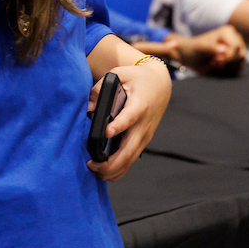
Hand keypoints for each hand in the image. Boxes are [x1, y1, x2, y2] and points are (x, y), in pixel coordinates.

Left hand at [85, 59, 171, 180]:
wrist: (160, 85)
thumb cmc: (137, 78)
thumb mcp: (119, 74)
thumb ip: (101, 88)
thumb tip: (88, 108)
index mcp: (139, 104)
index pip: (130, 117)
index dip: (119, 125)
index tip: (107, 132)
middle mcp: (144, 124)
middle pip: (130, 148)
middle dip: (111, 161)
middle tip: (90, 164)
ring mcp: (145, 136)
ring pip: (131, 159)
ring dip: (113, 169)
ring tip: (94, 171)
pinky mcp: (143, 142)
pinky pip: (131, 160)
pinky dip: (119, 170)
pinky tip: (105, 173)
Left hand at [173, 25, 246, 76]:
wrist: (190, 54)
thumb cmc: (194, 48)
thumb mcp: (200, 48)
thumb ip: (211, 48)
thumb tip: (224, 50)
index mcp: (227, 32)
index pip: (236, 48)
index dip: (227, 57)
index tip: (214, 60)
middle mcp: (235, 38)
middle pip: (240, 55)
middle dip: (227, 62)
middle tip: (213, 62)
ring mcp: (237, 48)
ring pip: (240, 62)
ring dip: (227, 66)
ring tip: (214, 63)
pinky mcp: (236, 57)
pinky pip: (238, 67)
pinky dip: (229, 69)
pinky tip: (219, 66)